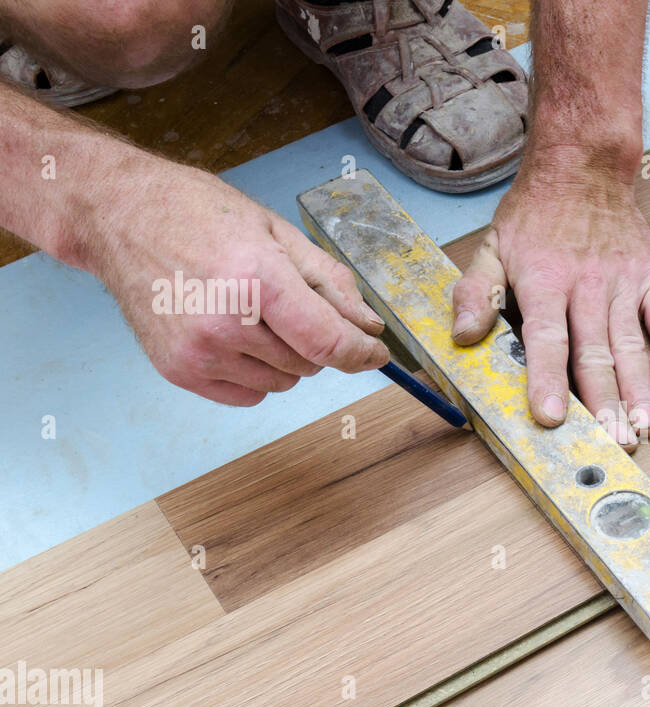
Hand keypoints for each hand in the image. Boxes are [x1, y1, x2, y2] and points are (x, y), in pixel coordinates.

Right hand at [90, 160, 389, 405]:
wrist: (119, 217)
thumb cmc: (197, 214)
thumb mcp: (277, 232)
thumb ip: (330, 283)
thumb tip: (368, 326)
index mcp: (257, 279)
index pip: (329, 343)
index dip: (362, 354)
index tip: (376, 353)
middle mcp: (225, 323)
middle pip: (310, 364)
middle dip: (314, 340)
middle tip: (284, 301)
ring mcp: (198, 352)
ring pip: (283, 383)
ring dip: (284, 357)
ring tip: (251, 312)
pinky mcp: (179, 371)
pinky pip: (249, 395)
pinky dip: (254, 373)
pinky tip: (232, 333)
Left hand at [450, 152, 649, 448]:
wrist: (583, 165)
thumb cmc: (534, 215)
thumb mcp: (492, 247)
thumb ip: (475, 294)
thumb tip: (462, 337)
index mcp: (544, 282)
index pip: (546, 339)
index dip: (547, 380)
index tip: (551, 417)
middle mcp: (586, 286)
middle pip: (595, 353)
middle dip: (604, 401)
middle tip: (612, 442)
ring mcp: (622, 284)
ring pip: (631, 345)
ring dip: (640, 389)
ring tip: (645, 427)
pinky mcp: (649, 278)